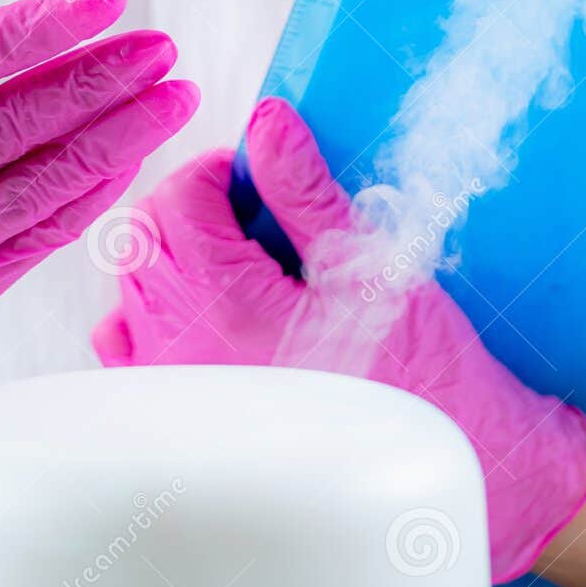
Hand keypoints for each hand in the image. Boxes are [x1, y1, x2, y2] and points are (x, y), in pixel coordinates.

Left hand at [92, 97, 585, 582]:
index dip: (216, 168)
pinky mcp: (187, 421)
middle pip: (144, 237)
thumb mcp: (373, 267)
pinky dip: (156, 312)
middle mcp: (184, 352)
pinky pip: (132, 347)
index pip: (177, 197)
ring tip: (237, 258)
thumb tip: (268, 123)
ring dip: (172, 255)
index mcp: (227, 306)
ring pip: (131, 289)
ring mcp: (178, 391)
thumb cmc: (427, 373)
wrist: (453, 463)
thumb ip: (306, 191)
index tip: (257, 174)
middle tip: (250, 208)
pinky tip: (211, 311)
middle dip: (189, 205)